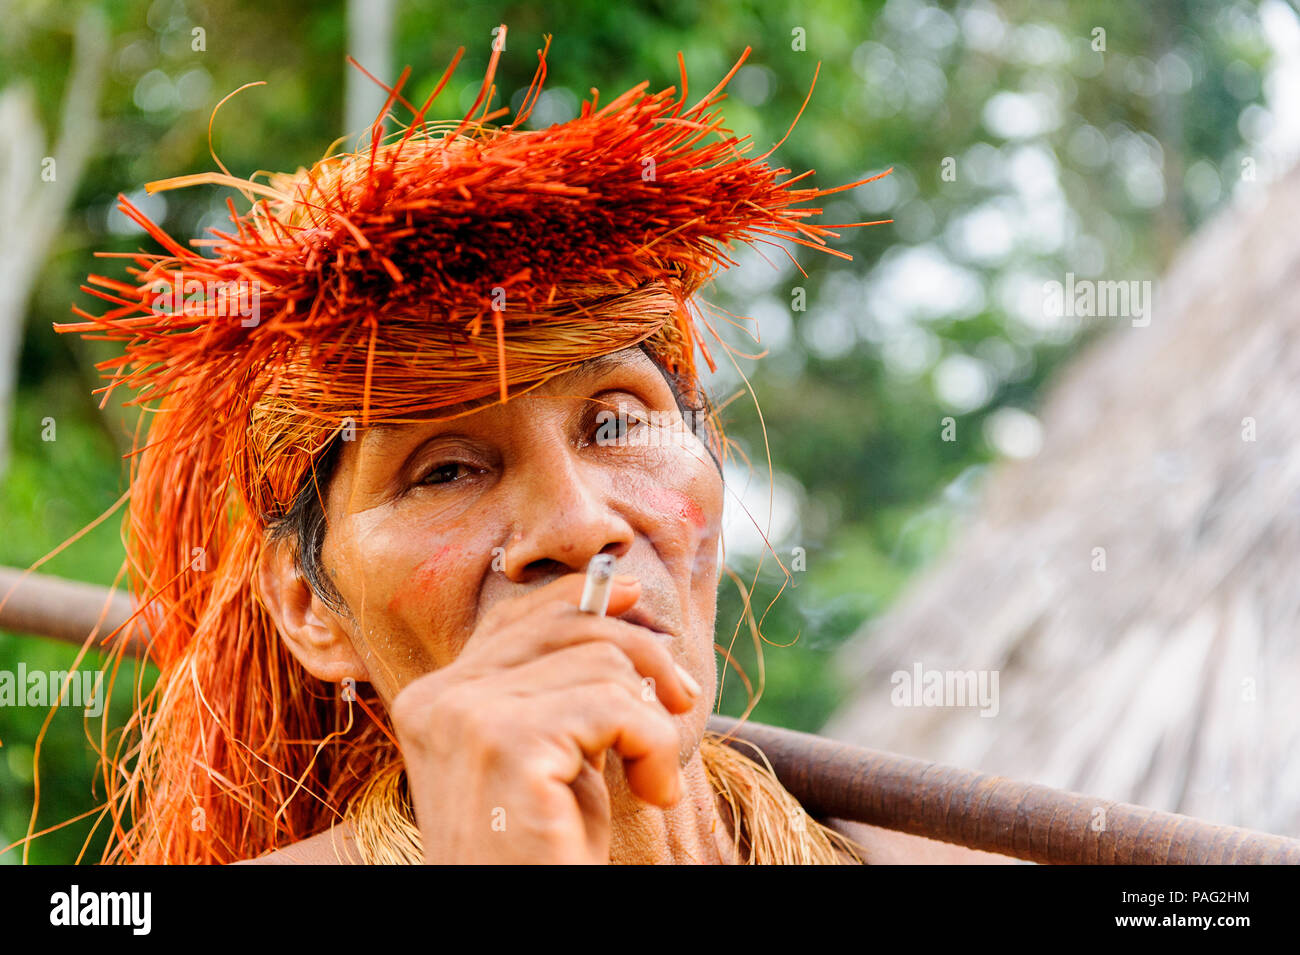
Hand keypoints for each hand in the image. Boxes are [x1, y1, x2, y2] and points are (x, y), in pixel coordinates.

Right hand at [389, 572, 699, 863]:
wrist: (518, 920)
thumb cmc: (542, 849)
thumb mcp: (550, 751)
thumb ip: (561, 679)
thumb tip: (618, 590)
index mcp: (435, 697)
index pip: (520, 615)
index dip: (588, 600)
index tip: (642, 605)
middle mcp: (438, 698)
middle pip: (568, 627)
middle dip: (644, 657)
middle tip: (679, 704)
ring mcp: (465, 718)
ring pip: (602, 662)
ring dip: (650, 721)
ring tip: (650, 779)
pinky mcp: (506, 745)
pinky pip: (616, 706)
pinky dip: (652, 746)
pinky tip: (652, 793)